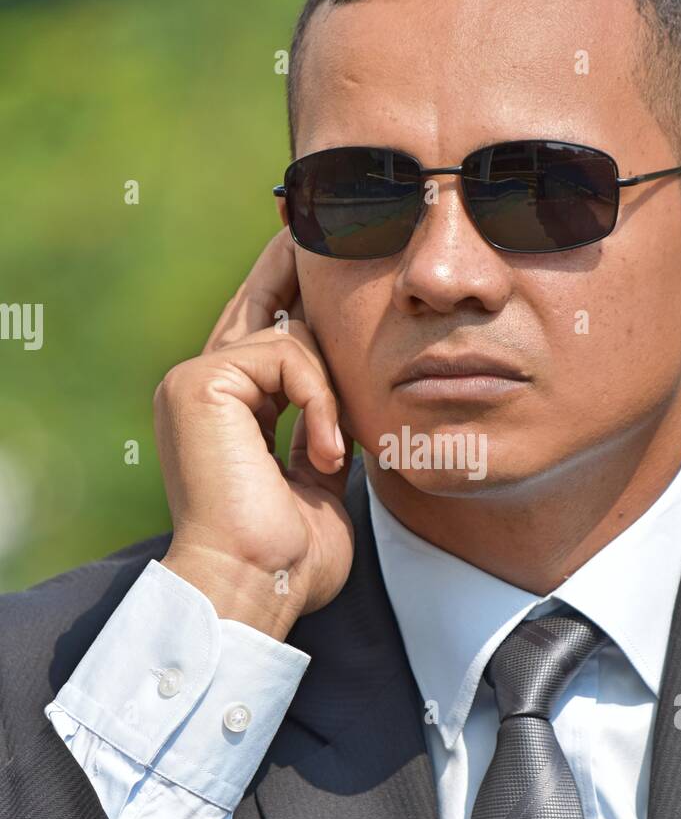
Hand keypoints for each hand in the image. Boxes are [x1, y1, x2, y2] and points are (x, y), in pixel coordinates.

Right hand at [153, 228, 354, 638]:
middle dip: (297, 267)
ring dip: (329, 391)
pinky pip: (286, 353)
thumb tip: (348, 396)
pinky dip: (318, 399)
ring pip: (287, 335)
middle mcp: (201, 389)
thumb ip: (323, 428)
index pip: (261, 335)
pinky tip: (320, 454)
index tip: (327, 261)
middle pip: (258, 304)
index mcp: (223, 414)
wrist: (255, 586)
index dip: (294, 296)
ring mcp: (194, 382)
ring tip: (331, 455)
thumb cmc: (289, 556)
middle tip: (322, 232)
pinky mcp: (199, 383)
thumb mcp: (318, 478)